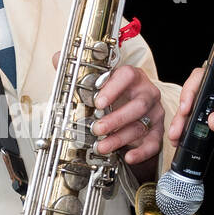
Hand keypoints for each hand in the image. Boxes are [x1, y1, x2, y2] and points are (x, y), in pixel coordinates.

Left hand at [51, 51, 163, 165]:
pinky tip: (128, 156)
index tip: (97, 101)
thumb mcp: (99, 80)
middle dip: (115, 119)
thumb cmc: (115, 93)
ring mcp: (153, 112)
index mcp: (132, 76)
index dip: (113, 88)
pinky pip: (153, 142)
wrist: (131, 104)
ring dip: (120, 138)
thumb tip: (57, 58)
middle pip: (137, 105)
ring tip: (102, 146)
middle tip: (96, 128)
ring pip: (140, 125)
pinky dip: (141, 152)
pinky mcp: (156, 130)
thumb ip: (79, 71)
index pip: (127, 76)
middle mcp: (146, 93)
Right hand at [167, 68, 213, 151]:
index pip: (206, 77)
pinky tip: (187, 136)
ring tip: (177, 135)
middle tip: (178, 127)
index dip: (192, 90)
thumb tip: (212, 121)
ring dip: (186, 119)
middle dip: (184, 109)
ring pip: (198, 106)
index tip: (187, 107)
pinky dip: (194, 126)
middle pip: (197, 92)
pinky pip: (205, 117)